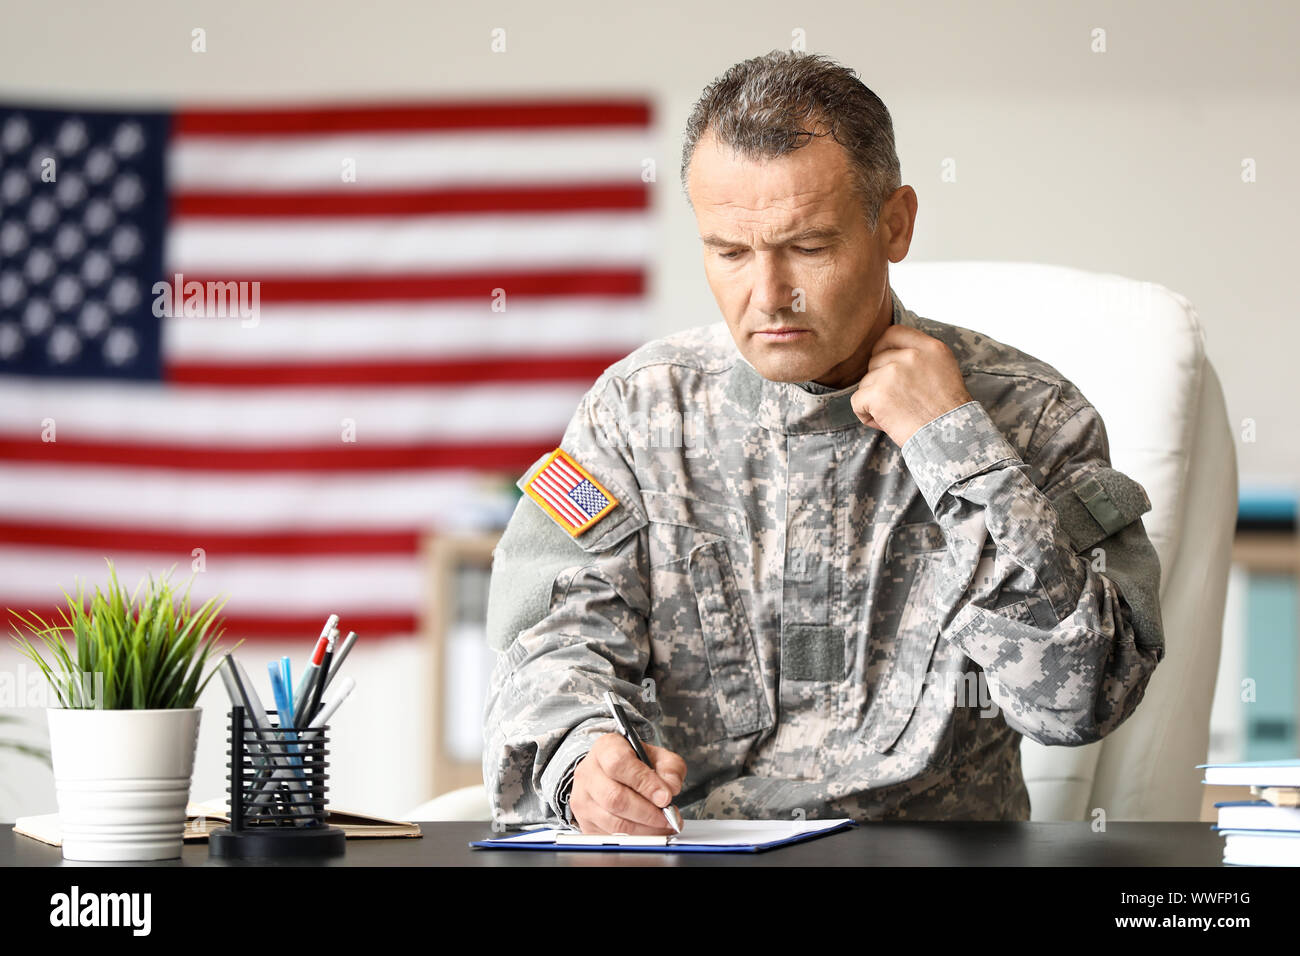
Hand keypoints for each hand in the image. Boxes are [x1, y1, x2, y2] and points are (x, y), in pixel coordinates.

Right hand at [570, 733, 685, 834]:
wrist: (608, 771)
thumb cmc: (633, 762)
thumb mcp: (656, 755)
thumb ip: (670, 768)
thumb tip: (670, 789)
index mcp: (606, 748)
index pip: (619, 764)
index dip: (644, 783)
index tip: (665, 797)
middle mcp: (588, 772)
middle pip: (615, 798)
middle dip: (647, 813)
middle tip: (667, 816)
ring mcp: (582, 798)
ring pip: (613, 822)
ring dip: (643, 829)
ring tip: (661, 826)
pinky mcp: (584, 821)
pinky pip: (610, 836)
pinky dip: (634, 838)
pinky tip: (647, 831)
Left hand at [850, 324, 973, 447]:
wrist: (950, 437)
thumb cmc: (947, 413)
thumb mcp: (944, 372)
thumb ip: (920, 358)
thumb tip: (888, 356)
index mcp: (931, 348)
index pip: (893, 333)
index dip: (882, 348)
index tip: (884, 365)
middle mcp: (911, 356)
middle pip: (876, 361)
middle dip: (880, 382)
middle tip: (899, 402)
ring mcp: (892, 372)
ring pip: (866, 382)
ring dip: (874, 400)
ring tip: (897, 415)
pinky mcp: (878, 393)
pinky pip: (857, 401)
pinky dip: (866, 415)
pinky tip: (885, 423)